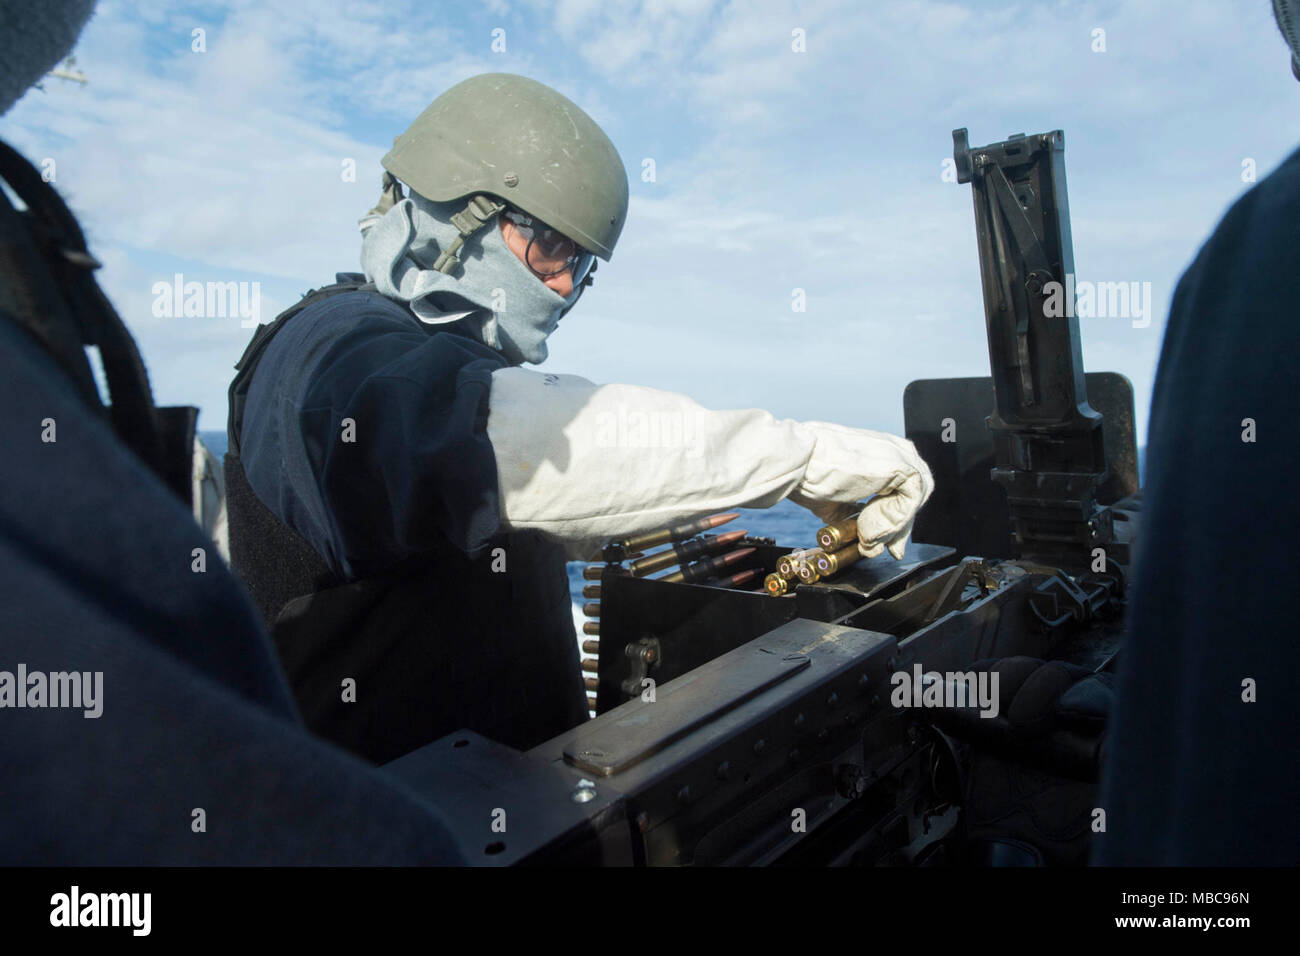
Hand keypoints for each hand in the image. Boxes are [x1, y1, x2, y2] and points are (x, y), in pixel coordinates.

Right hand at [788, 421, 933, 559]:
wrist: (799, 461)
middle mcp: (895, 450)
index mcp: (883, 452)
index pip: (904, 489)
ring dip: (893, 527)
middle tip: (886, 549)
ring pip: (913, 501)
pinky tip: (868, 531)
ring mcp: (901, 456)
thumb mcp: (838, 497)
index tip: (887, 544)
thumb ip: (856, 512)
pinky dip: (892, 522)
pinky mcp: (902, 467)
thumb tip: (866, 537)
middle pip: (914, 495)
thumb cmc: (809, 473)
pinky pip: (909, 502)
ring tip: (867, 539)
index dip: (897, 519)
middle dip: (900, 527)